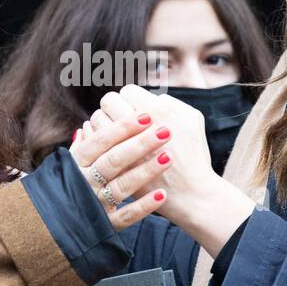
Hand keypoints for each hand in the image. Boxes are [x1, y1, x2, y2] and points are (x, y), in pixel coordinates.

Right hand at [67, 109, 171, 230]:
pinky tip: (162, 195)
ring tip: (168, 157)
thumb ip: (79, 147)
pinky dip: (143, 207)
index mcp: (76, 163)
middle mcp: (85, 181)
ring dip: (145, 171)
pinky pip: (126, 216)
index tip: (146, 116)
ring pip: (122, 185)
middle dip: (140, 144)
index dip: (122, 128)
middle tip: (164, 131)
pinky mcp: (104, 225)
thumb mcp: (65, 166)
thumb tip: (87, 126)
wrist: (47, 227)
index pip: (100, 141)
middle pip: (114, 160)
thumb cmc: (63, 188)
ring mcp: (94, 203)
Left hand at [89, 85, 255, 255]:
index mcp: (157, 110)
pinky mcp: (115, 164)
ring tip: (110, 131)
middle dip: (112, 108)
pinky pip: (92, 143)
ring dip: (101, 123)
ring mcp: (123, 144)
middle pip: (109, 101)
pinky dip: (94, 140)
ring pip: (96, 120)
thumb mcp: (192, 119)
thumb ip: (170, 102)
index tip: (132, 109)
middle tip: (117, 117)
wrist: (192, 194)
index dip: (129, 100)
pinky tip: (104, 145)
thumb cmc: (194, 155)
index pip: (128, 91)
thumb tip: (149, 97)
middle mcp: (138, 125)